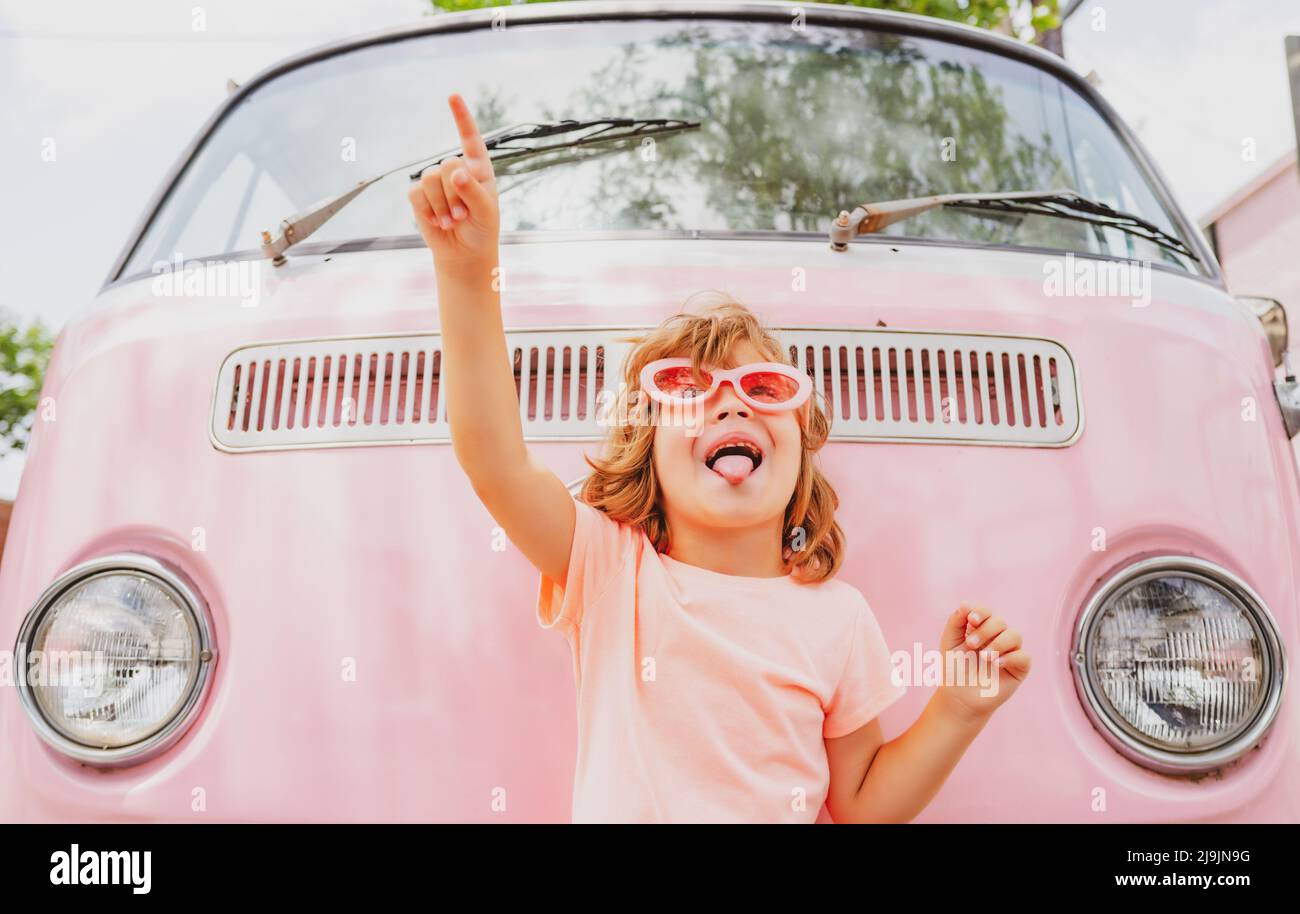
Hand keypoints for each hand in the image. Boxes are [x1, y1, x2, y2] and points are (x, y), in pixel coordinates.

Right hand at [407, 93, 499, 271]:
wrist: (464, 253)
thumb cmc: (482, 229)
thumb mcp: (486, 211)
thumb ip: (473, 191)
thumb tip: (454, 172)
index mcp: (478, 168)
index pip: (470, 138)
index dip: (460, 117)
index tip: (452, 96)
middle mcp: (456, 170)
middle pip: (447, 164)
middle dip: (455, 193)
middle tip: (464, 214)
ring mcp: (436, 182)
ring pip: (429, 178)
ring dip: (442, 205)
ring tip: (453, 220)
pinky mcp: (420, 196)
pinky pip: (416, 193)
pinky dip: (428, 211)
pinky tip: (438, 221)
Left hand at [935, 603, 1030, 719]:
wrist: (959, 697)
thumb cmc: (954, 669)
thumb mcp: (950, 641)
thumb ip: (956, 621)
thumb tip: (967, 603)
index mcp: (981, 629)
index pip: (986, 612)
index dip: (981, 612)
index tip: (971, 620)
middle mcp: (998, 637)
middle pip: (1000, 622)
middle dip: (985, 630)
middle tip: (970, 644)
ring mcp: (1010, 652)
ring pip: (1015, 635)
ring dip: (998, 643)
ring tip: (984, 657)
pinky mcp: (1019, 668)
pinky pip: (1024, 656)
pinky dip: (1010, 657)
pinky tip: (996, 664)